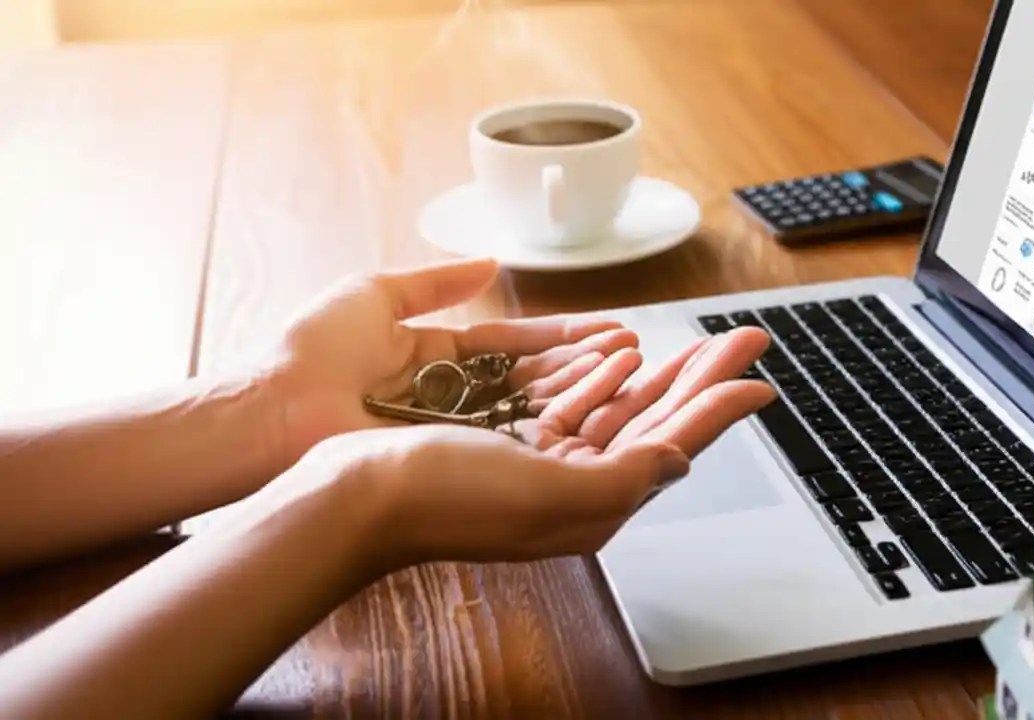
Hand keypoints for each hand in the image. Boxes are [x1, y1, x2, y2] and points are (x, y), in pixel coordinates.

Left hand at [256, 258, 639, 467]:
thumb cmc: (312, 352)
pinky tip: (590, 408)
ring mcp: (453, 429)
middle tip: (631, 352)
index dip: (557, 337)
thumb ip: (436, 281)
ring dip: (577, 389)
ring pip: (528, 407)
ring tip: (626, 372)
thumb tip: (489, 263)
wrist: (276, 413)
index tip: (602, 330)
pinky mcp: (450, 456)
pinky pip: (508, 435)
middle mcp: (451, 395)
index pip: (510, 343)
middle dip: (581, 363)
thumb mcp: (375, 294)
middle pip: (530, 377)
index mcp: (432, 352)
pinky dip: (549, 421)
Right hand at [294, 327, 774, 568]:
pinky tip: (618, 356)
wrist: (356, 497)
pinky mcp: (510, 442)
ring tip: (697, 346)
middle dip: (702, 378)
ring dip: (661, 374)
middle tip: (744, 340)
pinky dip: (602, 377)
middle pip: (658, 420)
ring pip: (621, 410)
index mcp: (592, 502)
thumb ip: (625, 478)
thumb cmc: (444, 497)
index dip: (719, 406)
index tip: (759, 376)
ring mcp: (543, 464)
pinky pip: (573, 405)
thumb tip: (682, 459)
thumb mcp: (547, 496)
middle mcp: (575, 486)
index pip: (674, 441)